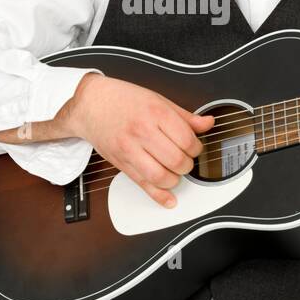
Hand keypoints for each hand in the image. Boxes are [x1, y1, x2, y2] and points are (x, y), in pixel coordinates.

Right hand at [66, 74, 215, 207]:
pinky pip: (143, 185)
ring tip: (175, 171)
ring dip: (175, 179)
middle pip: (177, 160)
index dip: (197, 148)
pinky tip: (169, 199)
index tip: (194, 147)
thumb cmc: (124, 100)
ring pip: (161, 177)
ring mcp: (130, 150)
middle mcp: (142, 132)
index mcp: (155, 113)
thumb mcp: (159, 100)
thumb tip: (207, 124)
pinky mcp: (121, 164)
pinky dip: (159, 196)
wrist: (92, 104)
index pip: (187, 140)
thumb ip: (185, 116)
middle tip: (185, 159)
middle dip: (187, 164)